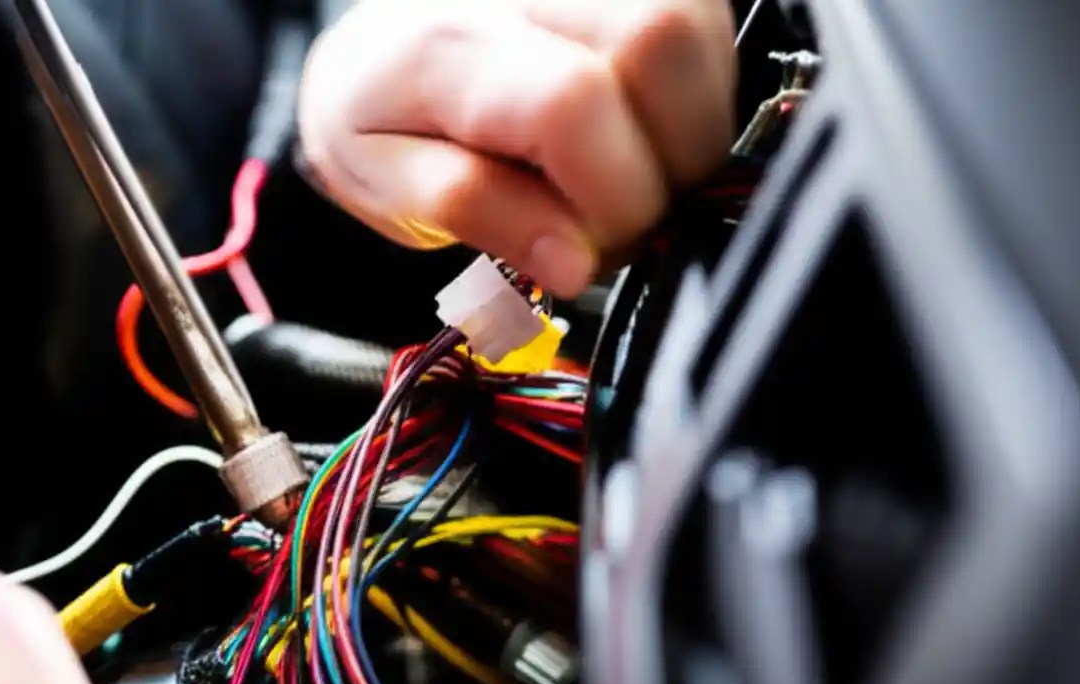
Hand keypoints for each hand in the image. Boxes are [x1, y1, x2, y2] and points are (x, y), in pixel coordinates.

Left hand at [299, 0, 735, 297]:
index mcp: (449, 47)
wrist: (376, 48)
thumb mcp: (388, 186)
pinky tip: (642, 126)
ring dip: (690, 127)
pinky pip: (703, 26)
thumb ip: (476, 213)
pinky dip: (694, 93)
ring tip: (630, 169)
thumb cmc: (382, 117)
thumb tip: (573, 261)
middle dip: (666, 164)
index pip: (572, 107)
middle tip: (616, 213)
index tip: (587, 251)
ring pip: (696, 29)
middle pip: (658, 44)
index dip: (609, 201)